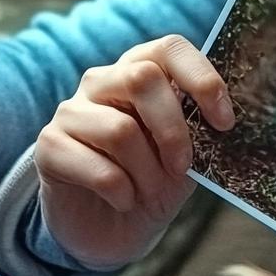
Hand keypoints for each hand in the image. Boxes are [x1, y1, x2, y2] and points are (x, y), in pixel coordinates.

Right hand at [35, 34, 235, 268]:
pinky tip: (123, 201)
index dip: (202, 78)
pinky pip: (97, 167)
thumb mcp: (184, 157)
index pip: (170, 47)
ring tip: (148, 192)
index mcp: (140, 71)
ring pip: (120, 129)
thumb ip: (198, 132)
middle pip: (142, 78)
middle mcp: (102, 81)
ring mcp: (71, 111)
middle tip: (183, 166)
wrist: (108, 228)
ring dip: (147, 173)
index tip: (224, 122)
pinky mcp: (49, 146)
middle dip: (173, 130)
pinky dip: (121, 192)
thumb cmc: (150, 182)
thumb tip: (226, 118)